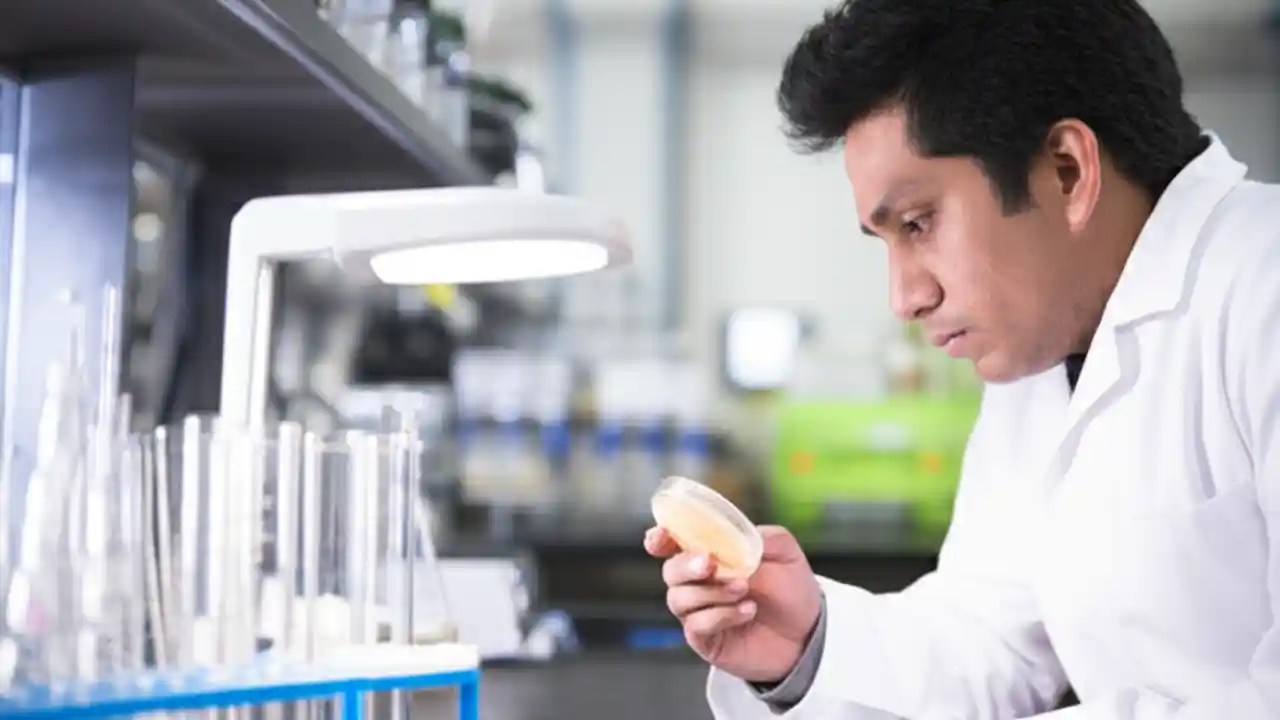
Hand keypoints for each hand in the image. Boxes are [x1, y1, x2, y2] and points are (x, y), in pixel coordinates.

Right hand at [644, 524, 821, 683]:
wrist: (808, 634)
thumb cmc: (791, 590)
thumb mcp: (785, 553)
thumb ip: (762, 537)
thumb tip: (739, 536)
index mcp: (711, 554)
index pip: (672, 544)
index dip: (659, 539)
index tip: (662, 538)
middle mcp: (698, 582)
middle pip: (670, 571)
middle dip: (687, 565)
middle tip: (711, 564)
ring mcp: (699, 612)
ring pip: (680, 598)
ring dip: (710, 591)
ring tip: (743, 588)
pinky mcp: (706, 639)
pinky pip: (697, 625)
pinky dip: (721, 615)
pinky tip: (748, 611)